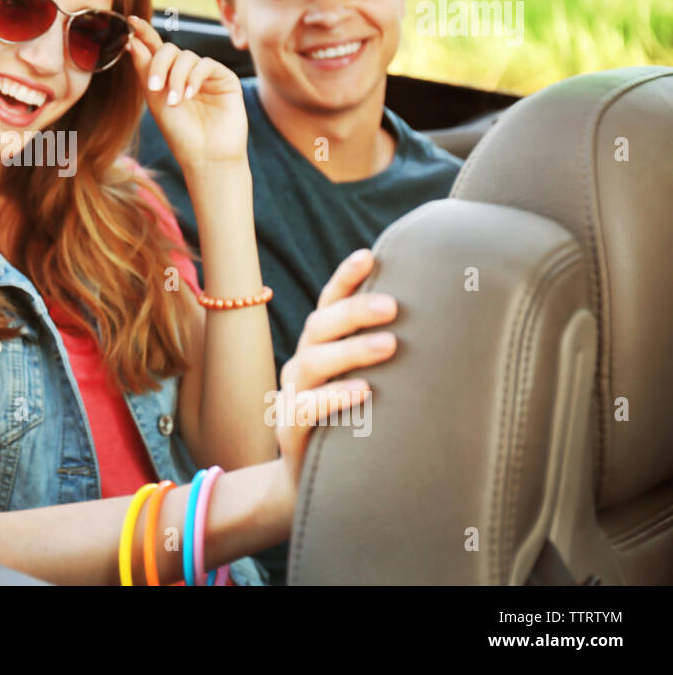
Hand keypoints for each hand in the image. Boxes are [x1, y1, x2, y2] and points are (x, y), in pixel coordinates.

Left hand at [124, 15, 247, 167]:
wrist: (205, 155)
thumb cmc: (179, 132)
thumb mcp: (155, 98)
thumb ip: (145, 68)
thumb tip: (132, 39)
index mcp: (167, 77)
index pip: (155, 49)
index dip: (144, 33)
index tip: (131, 21)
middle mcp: (186, 73)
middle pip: (169, 50)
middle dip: (159, 65)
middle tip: (154, 88)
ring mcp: (205, 75)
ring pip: (186, 57)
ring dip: (176, 78)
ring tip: (175, 102)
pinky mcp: (225, 78)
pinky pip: (206, 64)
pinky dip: (194, 78)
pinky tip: (190, 96)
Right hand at [271, 249, 397, 513]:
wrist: (315, 485)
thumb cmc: (354, 426)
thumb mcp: (367, 385)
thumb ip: (386, 358)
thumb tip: (449, 326)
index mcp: (321, 346)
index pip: (328, 303)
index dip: (346, 279)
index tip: (369, 256)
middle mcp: (303, 364)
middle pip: (321, 325)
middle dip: (355, 311)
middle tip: (394, 307)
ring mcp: (293, 395)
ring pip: (313, 361)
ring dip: (351, 350)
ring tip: (389, 346)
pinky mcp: (291, 430)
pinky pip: (307, 407)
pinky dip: (335, 396)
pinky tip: (364, 392)